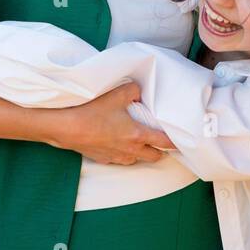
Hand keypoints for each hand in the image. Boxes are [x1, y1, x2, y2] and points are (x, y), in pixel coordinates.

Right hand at [48, 83, 176, 164]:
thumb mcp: (117, 94)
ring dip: (141, 152)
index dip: (175, 143)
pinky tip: (118, 143)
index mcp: (138, 135)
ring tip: (138, 140)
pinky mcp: (103, 159)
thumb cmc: (93, 112)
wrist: (67, 128)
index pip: (164, 143)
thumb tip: (139, 91)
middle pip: (154, 156)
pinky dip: (123, 153)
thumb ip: (133, 90)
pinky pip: (119, 159)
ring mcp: (116, 157)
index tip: (182, 142)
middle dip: (160, 150)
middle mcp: (130, 150)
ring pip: (137, 159)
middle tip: (159, 140)